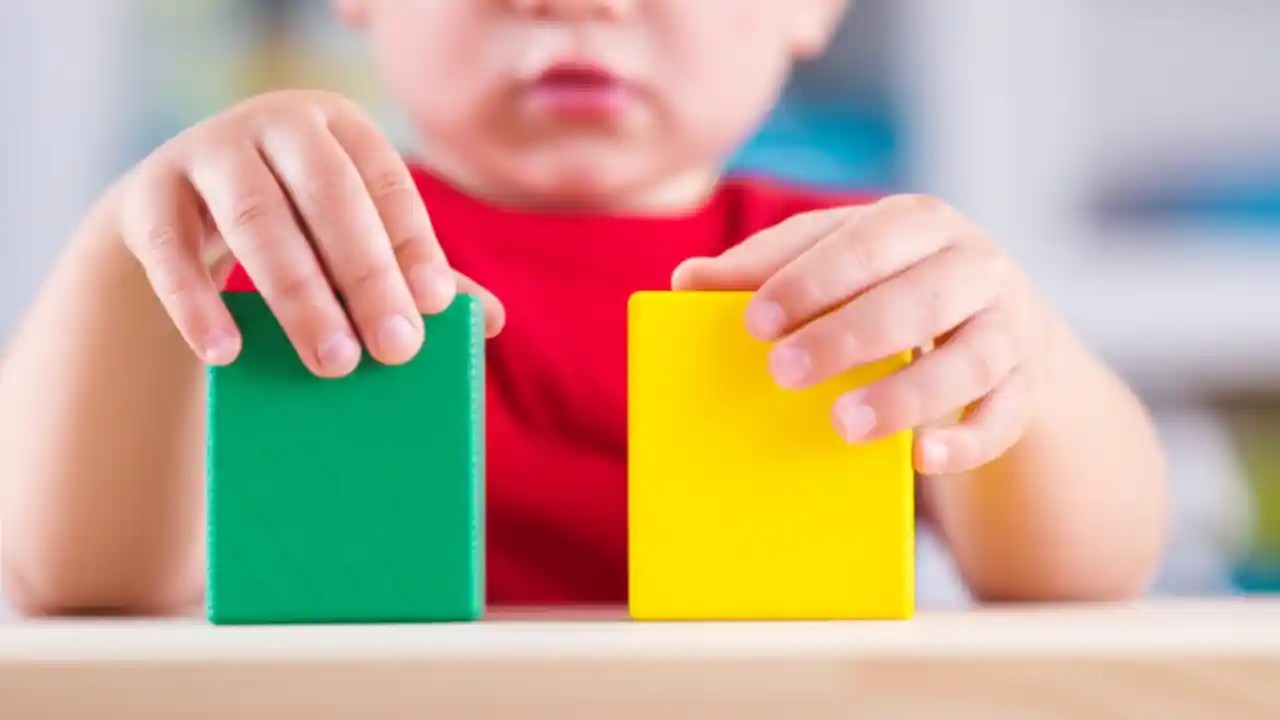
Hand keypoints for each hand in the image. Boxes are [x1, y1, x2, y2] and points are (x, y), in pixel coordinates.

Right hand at [117, 90, 504, 376]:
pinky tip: (226, 353)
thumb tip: (490, 320)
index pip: (385, 181)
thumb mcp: (354, 236)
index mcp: (341, 127)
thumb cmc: (298, 226)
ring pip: (255, 220)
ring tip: (333, 363)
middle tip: (395, 350)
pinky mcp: (149, 195)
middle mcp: (276, 124)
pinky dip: (197, 304)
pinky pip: (170, 251)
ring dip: (298, 295)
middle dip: (366, 274)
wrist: (182, 211)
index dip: (412, 242)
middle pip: (327, 195)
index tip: (435, 304)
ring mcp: (206, 152)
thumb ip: (414, 272)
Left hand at [672, 195, 1046, 475]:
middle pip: (917, 298)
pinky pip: (1007, 414)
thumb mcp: (838, 263)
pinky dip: (968, 439)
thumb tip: (686, 281)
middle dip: (848, 335)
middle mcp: (973, 265)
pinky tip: (923, 457)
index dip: (809, 279)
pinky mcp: (1028, 383)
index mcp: (917, 223)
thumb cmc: (893, 284)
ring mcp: (1008, 325)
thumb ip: (770, 267)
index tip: (754, 321)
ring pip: (971, 359)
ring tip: (843, 425)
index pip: (863, 242)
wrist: (1000, 321)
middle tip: (782, 373)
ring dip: (906, 394)